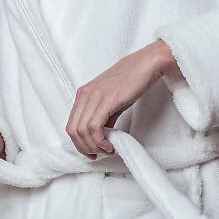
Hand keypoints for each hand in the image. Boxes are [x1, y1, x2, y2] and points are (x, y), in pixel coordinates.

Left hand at [66, 40, 178, 158]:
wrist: (146, 64)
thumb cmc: (132, 81)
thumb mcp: (112, 100)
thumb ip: (104, 117)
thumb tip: (102, 137)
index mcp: (84, 94)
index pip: (71, 125)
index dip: (79, 143)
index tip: (92, 152)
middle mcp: (85, 94)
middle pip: (73, 130)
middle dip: (85, 148)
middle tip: (100, 154)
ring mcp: (94, 96)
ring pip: (81, 131)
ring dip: (94, 146)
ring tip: (108, 149)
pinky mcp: (106, 100)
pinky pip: (93, 127)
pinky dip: (99, 141)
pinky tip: (110, 145)